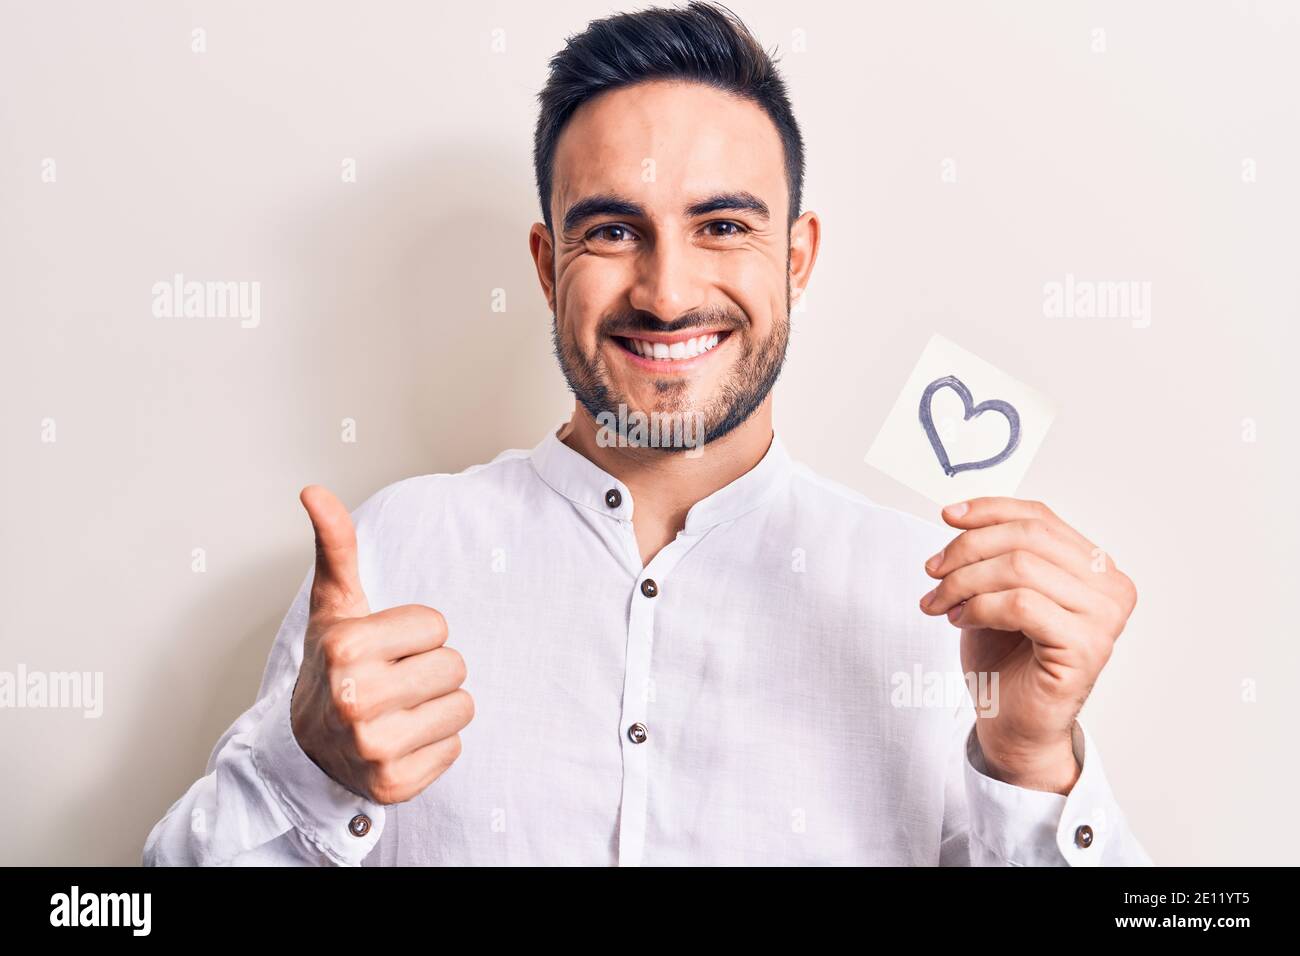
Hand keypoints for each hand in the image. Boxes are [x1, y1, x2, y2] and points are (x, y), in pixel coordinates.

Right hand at [289, 485, 472, 803]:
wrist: (307, 747)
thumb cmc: (334, 665)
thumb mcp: (335, 606)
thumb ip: (335, 546)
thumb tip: (314, 491)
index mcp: (345, 648)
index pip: (438, 626)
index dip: (415, 634)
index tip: (383, 648)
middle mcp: (356, 700)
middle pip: (456, 666)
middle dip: (430, 669)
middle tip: (393, 680)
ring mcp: (374, 748)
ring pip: (462, 708)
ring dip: (438, 707)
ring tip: (398, 709)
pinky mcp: (393, 785)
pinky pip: (455, 749)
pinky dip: (434, 745)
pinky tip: (401, 741)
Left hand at [918, 497, 1136, 793]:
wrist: (1011, 722)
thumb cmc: (1006, 658)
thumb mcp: (996, 590)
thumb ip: (994, 551)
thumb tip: (959, 514)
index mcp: (1097, 567)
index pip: (1040, 518)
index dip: (990, 510)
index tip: (947, 516)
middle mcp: (1112, 589)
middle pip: (1028, 538)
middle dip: (968, 548)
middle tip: (933, 571)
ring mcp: (1105, 619)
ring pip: (1020, 568)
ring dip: (965, 581)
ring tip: (940, 602)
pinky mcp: (1086, 648)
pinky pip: (1021, 605)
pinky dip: (979, 607)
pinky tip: (960, 621)